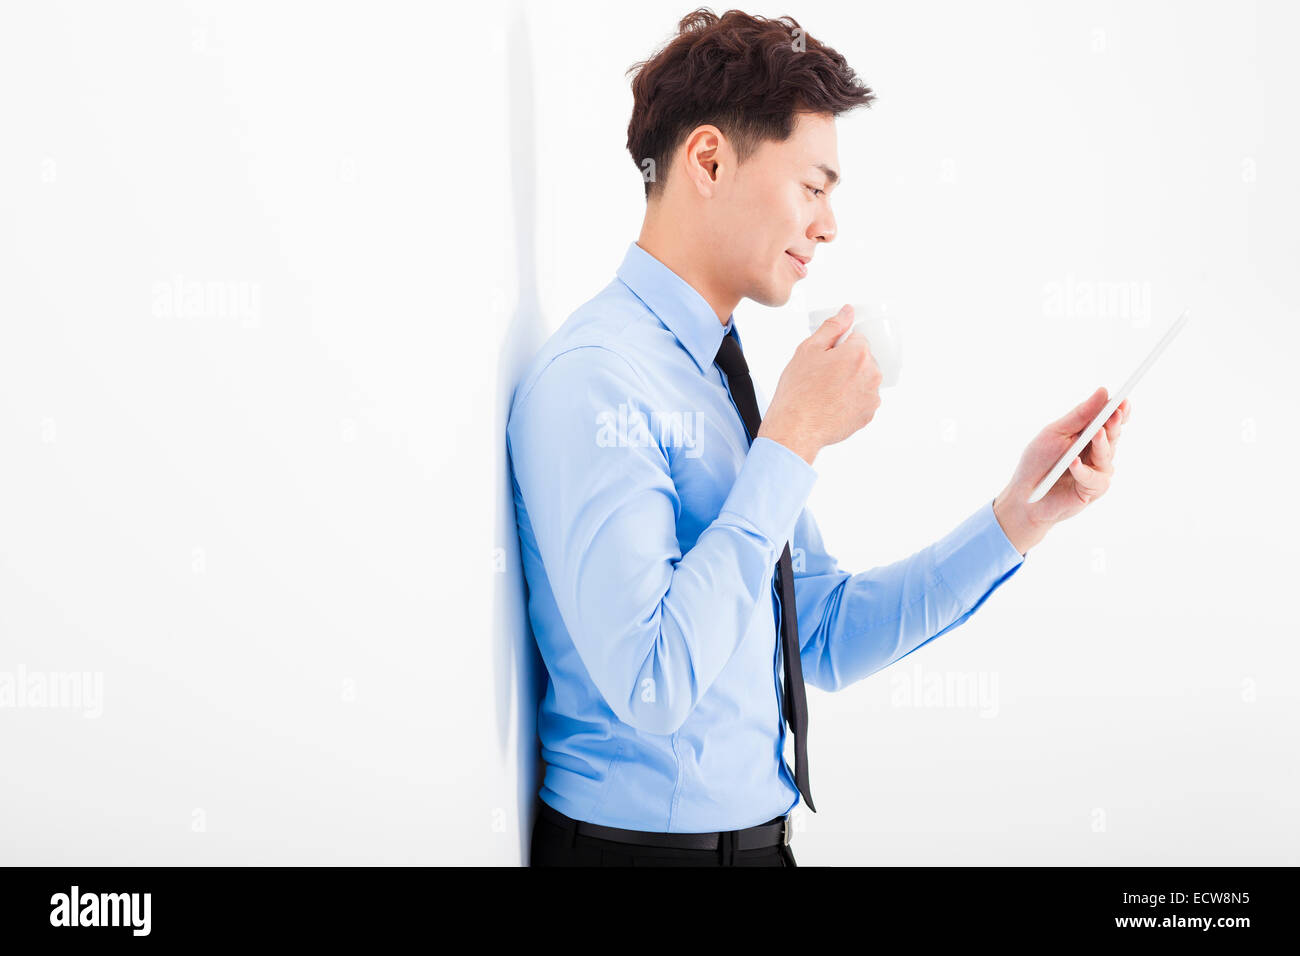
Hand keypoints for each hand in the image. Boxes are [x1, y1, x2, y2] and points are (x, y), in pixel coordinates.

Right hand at [757, 305, 881, 464]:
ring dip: (850, 382)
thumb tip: (848, 311)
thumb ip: (832, 327)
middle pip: (863, 359)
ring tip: (826, 392)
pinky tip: (832, 405)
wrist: (796, 428)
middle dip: (846, 364)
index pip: (857, 338)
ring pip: (863, 380)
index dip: (839, 346)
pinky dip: (850, 400)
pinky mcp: (868, 415)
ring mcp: (872, 397)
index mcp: (858, 354)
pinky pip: (862, 400)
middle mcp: (872, 374)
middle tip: (822, 376)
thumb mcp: (808, 349)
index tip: (825, 358)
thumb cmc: (798, 391)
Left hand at [992, 387, 1130, 553]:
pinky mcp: (1093, 490)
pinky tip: (1073, 462)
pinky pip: (1095, 478)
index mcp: (1088, 435)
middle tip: (1114, 414)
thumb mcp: (1055, 433)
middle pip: (1113, 435)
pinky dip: (1082, 470)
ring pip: (1107, 456)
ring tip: (1097, 434)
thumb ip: (1079, 415)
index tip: (1123, 400)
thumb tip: (1104, 391)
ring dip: (1102, 444)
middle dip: (1114, 424)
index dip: (1118, 410)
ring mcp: (1097, 471)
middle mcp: (1096, 452)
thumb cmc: (1038, 462)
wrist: (1025, 495)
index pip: (1109, 420)